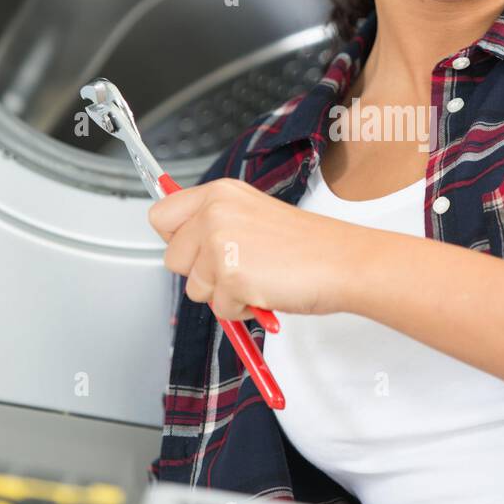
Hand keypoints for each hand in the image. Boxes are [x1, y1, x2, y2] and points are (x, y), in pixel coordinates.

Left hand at [147, 177, 361, 318]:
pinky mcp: (231, 277)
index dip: (176, 239)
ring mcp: (220, 244)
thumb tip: (183, 242)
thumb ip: (216, 223)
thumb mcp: (252, 215)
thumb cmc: (307, 245)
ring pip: (194, 288)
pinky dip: (242, 310)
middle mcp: (215, 212)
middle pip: (172, 258)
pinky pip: (219, 310)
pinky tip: (267, 290)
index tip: (196, 248)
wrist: (343, 261)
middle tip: (238, 267)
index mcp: (219, 193)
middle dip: (200, 274)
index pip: (161, 215)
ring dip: (224, 294)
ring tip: (259, 277)